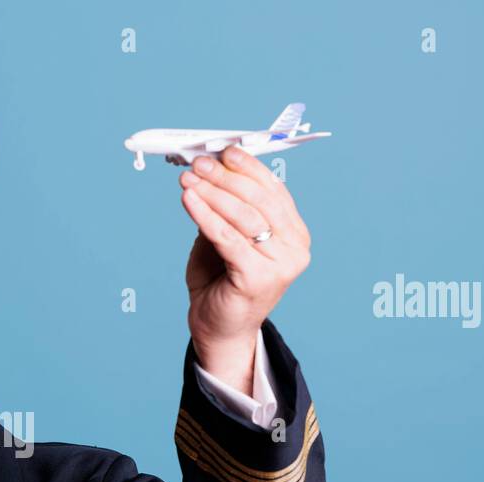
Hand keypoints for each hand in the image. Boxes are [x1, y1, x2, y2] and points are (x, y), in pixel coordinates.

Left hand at [179, 145, 310, 390]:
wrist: (218, 329)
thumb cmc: (222, 282)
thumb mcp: (226, 238)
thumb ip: (227, 209)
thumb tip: (212, 170)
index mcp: (295, 234)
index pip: (274, 190)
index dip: (249, 168)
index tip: (223, 151)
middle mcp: (295, 249)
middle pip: (260, 200)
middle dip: (226, 177)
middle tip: (199, 163)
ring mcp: (280, 265)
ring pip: (244, 216)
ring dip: (212, 192)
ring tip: (188, 178)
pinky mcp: (257, 278)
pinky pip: (227, 237)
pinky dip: (205, 215)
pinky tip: (188, 199)